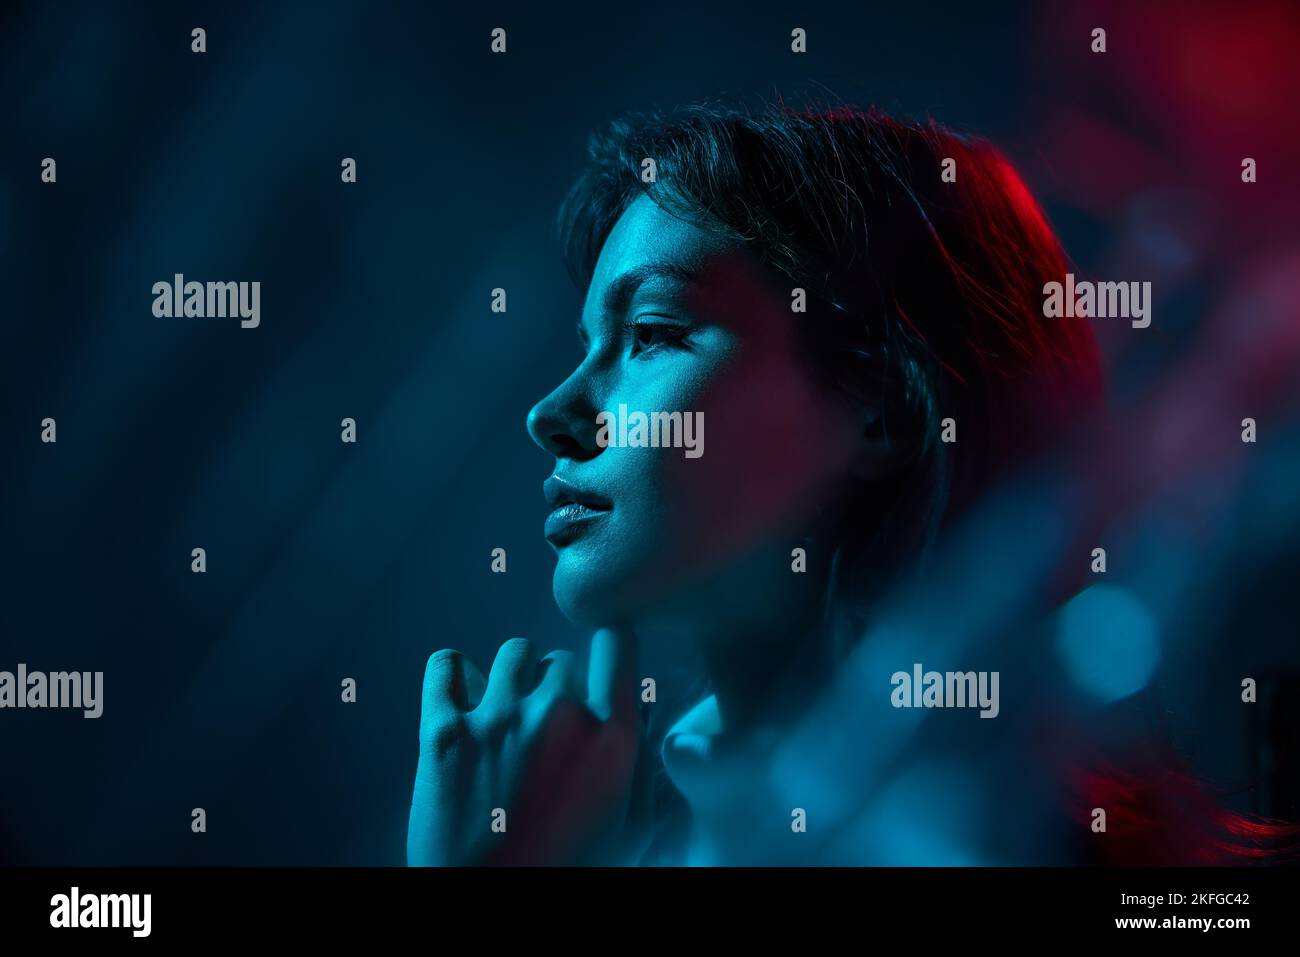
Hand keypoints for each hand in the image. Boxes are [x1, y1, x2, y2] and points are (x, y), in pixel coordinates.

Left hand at [406, 628, 649, 865]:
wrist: (489, 907)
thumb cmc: (567, 873)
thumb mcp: (631, 830)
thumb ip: (642, 764)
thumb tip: (639, 712)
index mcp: (610, 738)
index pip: (616, 644)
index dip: (610, 650)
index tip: (601, 660)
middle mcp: (556, 716)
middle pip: (562, 659)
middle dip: (558, 689)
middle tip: (546, 731)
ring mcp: (497, 719)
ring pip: (514, 653)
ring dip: (514, 679)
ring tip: (507, 716)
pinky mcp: (443, 732)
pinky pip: (447, 665)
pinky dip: (453, 676)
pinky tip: (460, 698)